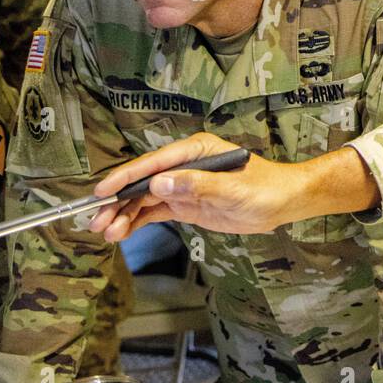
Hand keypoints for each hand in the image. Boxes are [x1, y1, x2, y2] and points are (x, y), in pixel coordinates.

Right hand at [86, 132, 377, 240]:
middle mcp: (184, 165)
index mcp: (195, 150)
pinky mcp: (185, 204)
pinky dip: (137, 221)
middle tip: (97, 220)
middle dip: (119, 200)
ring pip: (145, 199)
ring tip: (106, 232)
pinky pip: (155, 212)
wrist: (284, 203)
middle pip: (143, 181)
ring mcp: (183, 185)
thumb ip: (195, 186)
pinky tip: (121, 232)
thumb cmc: (265, 189)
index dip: (127, 176)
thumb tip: (158, 184)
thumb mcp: (232, 190)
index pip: (154, 162)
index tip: (104, 189)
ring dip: (124, 214)